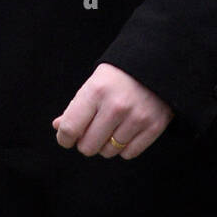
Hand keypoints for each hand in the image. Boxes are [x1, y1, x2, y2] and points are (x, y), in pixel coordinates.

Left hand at [52, 62, 174, 159]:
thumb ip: (75, 107)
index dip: (64, 138)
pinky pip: (129, 153)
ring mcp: (137, 118)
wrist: (157, 63)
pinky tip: (126, 131)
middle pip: (88, 147)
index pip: (70, 129)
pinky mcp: (154, 126)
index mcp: (96, 91)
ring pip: (109, 152)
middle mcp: (116, 106)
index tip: (67, 138)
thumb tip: (59, 128)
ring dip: (106, 144)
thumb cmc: (119, 76)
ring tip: (111, 128)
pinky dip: (124, 147)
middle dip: (86, 142)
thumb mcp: (94, 83)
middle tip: (92, 131)